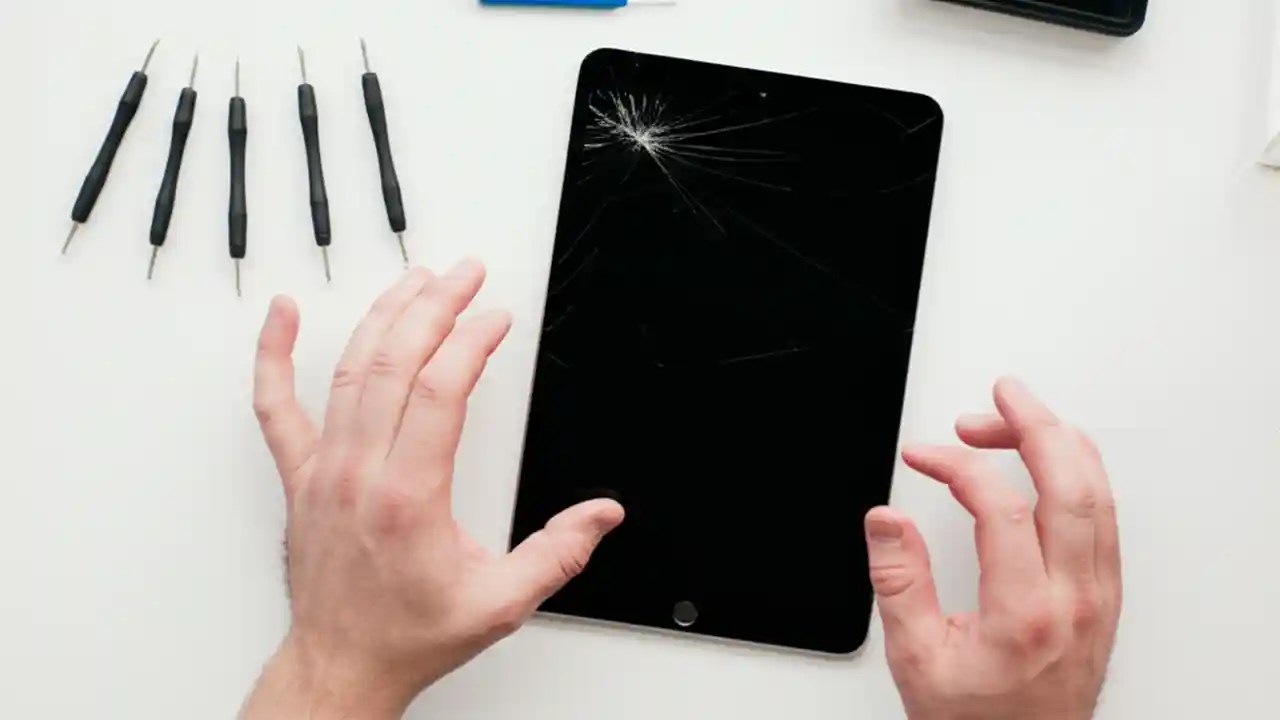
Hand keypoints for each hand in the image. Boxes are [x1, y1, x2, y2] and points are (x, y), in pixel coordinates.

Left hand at [240, 263, 623, 719]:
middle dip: (435, 307)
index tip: (496, 318)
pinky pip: (276, 405)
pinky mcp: (300, 475)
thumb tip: (602, 515)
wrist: (341, 664)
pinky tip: (281, 315)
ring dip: (384, 315)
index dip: (471, 341)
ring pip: (349, 370)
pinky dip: (273, 354)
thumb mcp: (500, 602)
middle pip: (395, 363)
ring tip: (415, 281)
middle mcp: (359, 472)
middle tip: (466, 275)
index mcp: (408, 496)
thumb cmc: (408, 634)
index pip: (439, 390)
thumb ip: (557, 554)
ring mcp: (324, 469)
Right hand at [865, 378, 1120, 719]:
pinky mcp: (1105, 598)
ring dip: (1061, 443)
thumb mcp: (916, 659)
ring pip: (1099, 495)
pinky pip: (1106, 517)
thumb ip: (898, 583)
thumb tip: (886, 520)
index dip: (959, 465)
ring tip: (1021, 415)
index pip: (1001, 508)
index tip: (926, 455)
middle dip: (1034, 425)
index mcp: (1024, 613)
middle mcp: (1074, 599)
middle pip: (1071, 484)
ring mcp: (1099, 596)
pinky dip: (1080, 474)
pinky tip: (1054, 461)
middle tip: (1000, 396)